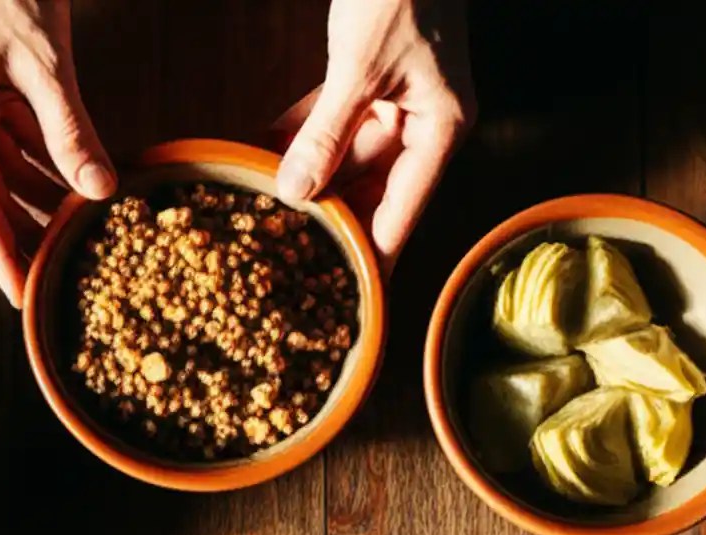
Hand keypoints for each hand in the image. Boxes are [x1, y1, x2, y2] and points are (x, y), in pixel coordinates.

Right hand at [0, 0, 116, 306]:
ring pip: (4, 173)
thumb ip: (71, 131)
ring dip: (41, 200)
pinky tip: (77, 180)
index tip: (22, 300)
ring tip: (78, 233)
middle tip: (62, 275)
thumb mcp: (46, 65)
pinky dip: (44, 162)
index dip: (3, 260)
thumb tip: (98, 189)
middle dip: (27, 237)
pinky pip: (14, 142)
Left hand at [273, 0, 474, 276]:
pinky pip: (335, 116)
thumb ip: (326, 133)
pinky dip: (304, 131)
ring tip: (265, 208)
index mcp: (441, 129)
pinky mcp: (373, 75)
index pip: (403, 211)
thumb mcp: (358, 71)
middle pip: (372, 186)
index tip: (347, 293)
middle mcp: (424, 122)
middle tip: (287, 254)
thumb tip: (295, 193)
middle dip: (328, 213)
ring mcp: (399, 98)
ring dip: (308, 173)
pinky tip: (265, 151)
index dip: (373, 254)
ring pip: (348, 152)